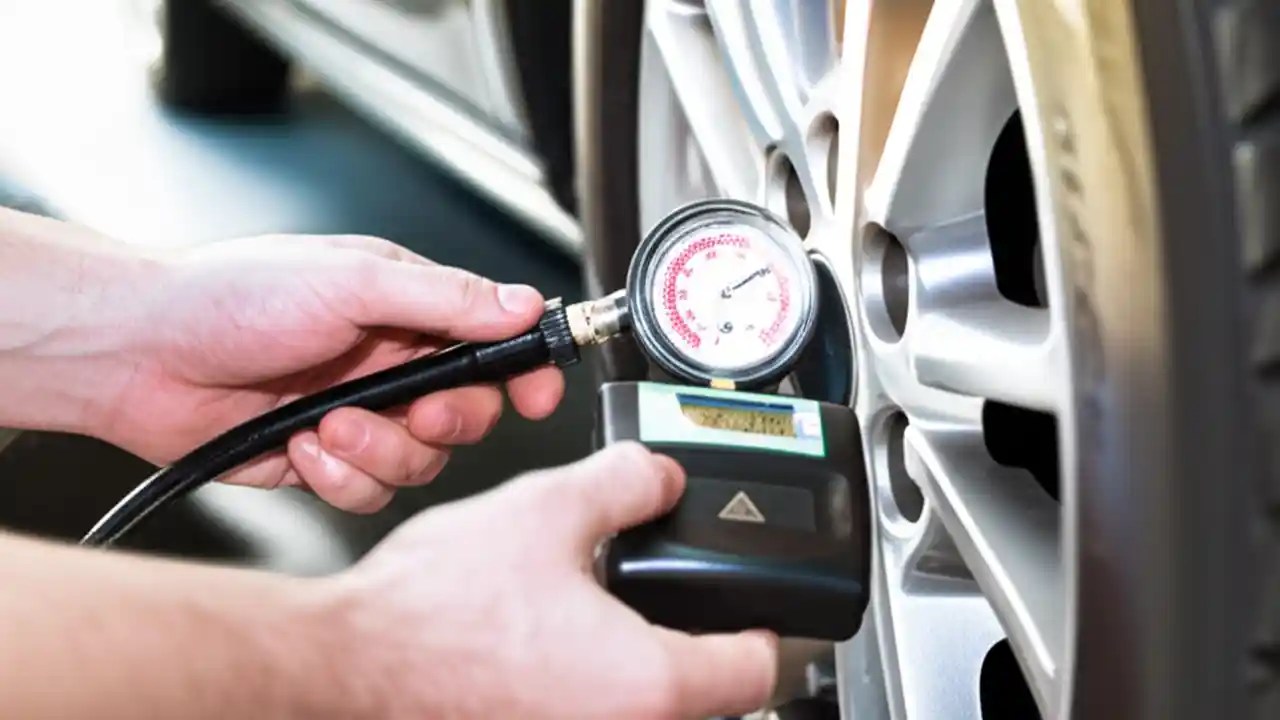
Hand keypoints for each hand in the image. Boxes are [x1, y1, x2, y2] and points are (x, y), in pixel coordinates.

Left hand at [98, 234, 564, 511]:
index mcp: (405, 309)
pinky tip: (303, 448)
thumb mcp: (353, 282)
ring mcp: (358, 414)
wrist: (139, 352)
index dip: (526, 369)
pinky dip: (342, 476)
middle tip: (418, 410)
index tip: (539, 393)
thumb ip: (446, 298)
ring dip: (381, 450)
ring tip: (330, 424)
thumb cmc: (230, 297)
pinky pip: (369, 491)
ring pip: (421, 462)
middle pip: (468, 412)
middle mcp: (389, 363)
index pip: (493, 340)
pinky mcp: (324, 460)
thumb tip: (523, 304)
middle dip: (447, 419)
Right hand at [322, 442, 778, 718]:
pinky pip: (589, 714)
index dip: (762, 622)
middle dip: (697, 641)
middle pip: (705, 696)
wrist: (347, 664)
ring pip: (643, 708)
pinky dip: (587, 686)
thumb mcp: (545, 509)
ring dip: (638, 666)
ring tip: (606, 612)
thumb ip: (624, 483)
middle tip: (679, 596)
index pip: (756, 668)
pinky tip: (551, 645)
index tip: (754, 603)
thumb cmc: (432, 610)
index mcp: (645, 683)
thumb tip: (658, 477)